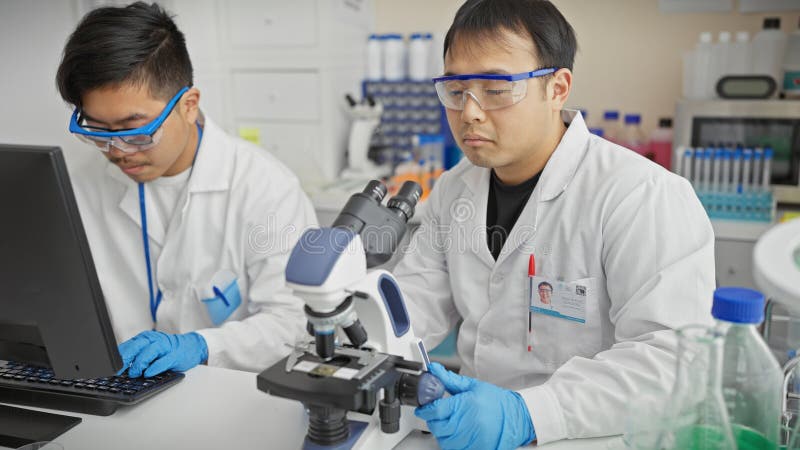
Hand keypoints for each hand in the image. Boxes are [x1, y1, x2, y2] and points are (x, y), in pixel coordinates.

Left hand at [118, 331, 207, 377]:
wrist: (191, 346)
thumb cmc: (168, 350)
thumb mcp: (149, 350)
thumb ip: (135, 356)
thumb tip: (118, 368)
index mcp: (144, 339)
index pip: (126, 346)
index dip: (117, 357)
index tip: (109, 368)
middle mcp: (153, 340)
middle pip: (135, 347)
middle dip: (125, 359)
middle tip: (118, 371)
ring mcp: (165, 347)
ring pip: (148, 352)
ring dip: (139, 364)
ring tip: (134, 373)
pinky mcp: (174, 355)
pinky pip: (163, 361)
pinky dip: (154, 367)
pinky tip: (148, 373)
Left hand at [415, 363, 534, 449]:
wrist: (517, 418)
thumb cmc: (496, 402)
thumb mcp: (473, 386)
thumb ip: (450, 380)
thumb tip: (434, 370)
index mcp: (465, 405)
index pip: (436, 410)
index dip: (425, 409)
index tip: (423, 407)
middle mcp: (467, 424)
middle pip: (437, 426)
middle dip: (433, 420)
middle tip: (437, 414)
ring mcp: (471, 439)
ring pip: (443, 440)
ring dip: (442, 432)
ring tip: (449, 423)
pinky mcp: (475, 449)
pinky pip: (454, 449)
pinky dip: (451, 442)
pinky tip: (456, 434)